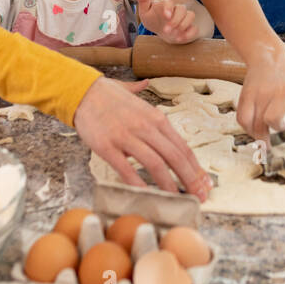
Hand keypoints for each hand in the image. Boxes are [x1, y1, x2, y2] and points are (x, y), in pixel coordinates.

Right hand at [73, 76, 213, 201]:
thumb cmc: (106, 95)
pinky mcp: (107, 146)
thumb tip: (147, 83)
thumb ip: (143, 94)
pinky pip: (126, 169)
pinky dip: (138, 184)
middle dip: (190, 179)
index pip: (182, 146)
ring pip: (155, 164)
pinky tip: (146, 195)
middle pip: (175, 156)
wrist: (80, 91)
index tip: (204, 182)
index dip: (196, 167)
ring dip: (169, 185)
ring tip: (178, 200)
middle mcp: (146, 127)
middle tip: (199, 197)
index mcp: (156, 118)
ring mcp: (126, 136)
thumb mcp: (132, 93)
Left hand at [136, 0, 199, 43]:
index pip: (169, 2)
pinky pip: (195, 28)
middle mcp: (177, 9)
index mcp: (166, 4)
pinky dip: (189, 34)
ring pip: (190, 16)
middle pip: (182, 8)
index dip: (169, 8)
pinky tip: (180, 39)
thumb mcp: (145, 12)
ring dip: (183, 25)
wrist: (161, 31)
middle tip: (166, 30)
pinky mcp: (190, 28)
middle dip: (175, 20)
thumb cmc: (153, 19)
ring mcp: (185, 18)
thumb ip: (143, 0)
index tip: (166, 16)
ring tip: (173, 34)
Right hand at [234, 49, 284, 142]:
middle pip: (259, 125)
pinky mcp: (243, 96)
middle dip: (264, 141)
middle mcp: (265, 94)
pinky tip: (255, 129)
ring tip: (262, 140)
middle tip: (269, 148)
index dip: (278, 129)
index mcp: (283, 93)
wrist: (267, 56)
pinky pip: (240, 117)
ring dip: (254, 136)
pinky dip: (246, 127)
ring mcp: (252, 95)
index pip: (274, 119)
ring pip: (247, 123)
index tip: (283, 132)